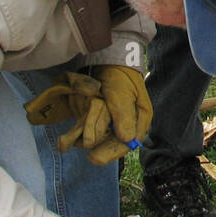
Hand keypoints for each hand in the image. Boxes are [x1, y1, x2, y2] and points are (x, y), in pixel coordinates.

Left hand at [24, 66, 151, 164]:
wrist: (108, 59)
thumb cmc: (119, 75)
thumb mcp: (121, 92)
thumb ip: (123, 114)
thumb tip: (127, 139)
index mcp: (140, 118)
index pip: (129, 142)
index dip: (112, 152)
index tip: (95, 157)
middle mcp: (130, 123)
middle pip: (115, 143)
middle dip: (101, 150)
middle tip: (89, 157)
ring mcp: (116, 121)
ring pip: (105, 138)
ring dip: (92, 143)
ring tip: (76, 146)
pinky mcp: (104, 118)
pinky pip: (96, 130)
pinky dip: (86, 134)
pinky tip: (75, 138)